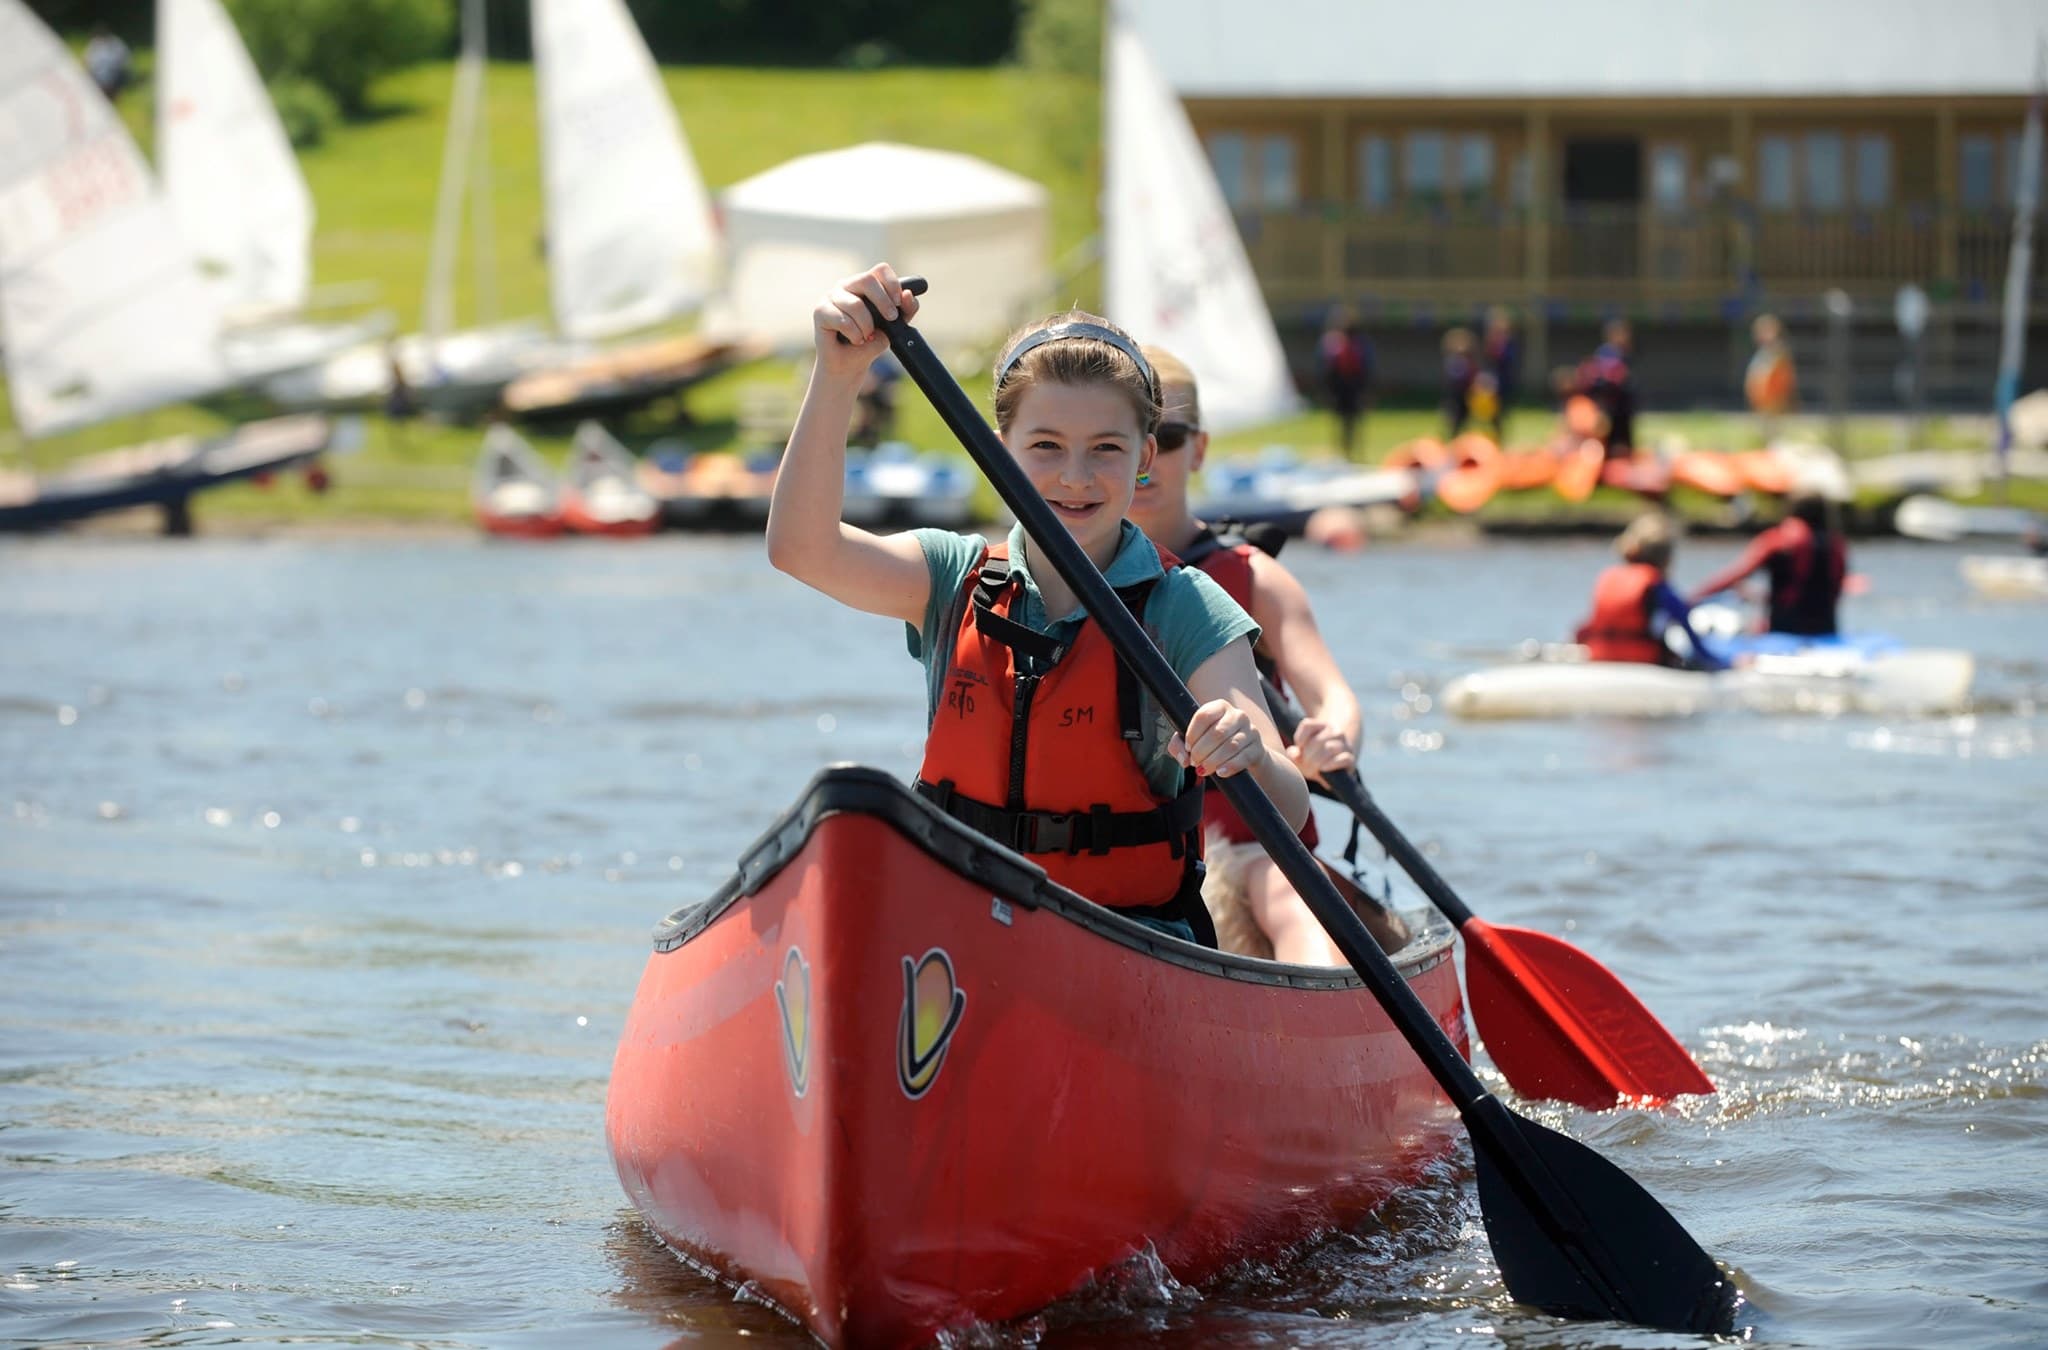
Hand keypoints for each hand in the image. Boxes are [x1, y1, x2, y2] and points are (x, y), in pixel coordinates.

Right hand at [813, 263, 918, 381]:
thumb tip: (908, 295)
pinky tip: (855, 340)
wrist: (849, 365)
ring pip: (855, 304)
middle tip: (890, 319)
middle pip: (867, 280)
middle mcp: (847, 286)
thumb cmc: (869, 343)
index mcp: (865, 285)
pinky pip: (842, 319)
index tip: (899, 302)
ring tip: (866, 337)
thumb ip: (906, 310)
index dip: (892, 283)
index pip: (880, 270)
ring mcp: (831, 296)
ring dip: (866, 326)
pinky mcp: (820, 310)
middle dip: (883, 302)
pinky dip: (854, 334)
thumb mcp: (894, 328)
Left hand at [1168, 699, 1265, 778]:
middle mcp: (1238, 715)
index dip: (1192, 733)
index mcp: (1220, 707)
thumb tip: (1184, 759)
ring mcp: (1250, 731)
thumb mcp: (1194, 740)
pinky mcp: (1258, 748)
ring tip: (1204, 769)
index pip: (1204, 716)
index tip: (1188, 747)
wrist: (1245, 754)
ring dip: (1213, 761)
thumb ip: (1179, 745)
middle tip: (1195, 762)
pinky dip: (1230, 766)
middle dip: (1202, 751)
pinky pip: (1244, 758)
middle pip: (1217, 733)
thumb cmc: (1214, 744)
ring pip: (1231, 746)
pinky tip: (1220, 772)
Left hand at [1287, 715, 1354, 781]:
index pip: (1307, 724)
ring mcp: (1345, 745)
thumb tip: (1294, 754)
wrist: (1336, 765)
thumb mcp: (1301, 755)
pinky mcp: (1351, 759)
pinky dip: (1332, 764)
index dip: (1299, 737)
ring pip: (1329, 748)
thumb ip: (1293, 754)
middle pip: (1317, 740)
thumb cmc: (1314, 759)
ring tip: (1311, 768)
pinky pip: (1344, 759)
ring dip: (1317, 761)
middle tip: (1304, 764)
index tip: (1298, 747)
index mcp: (1322, 726)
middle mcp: (1335, 732)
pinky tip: (1323, 768)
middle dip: (1307, 755)